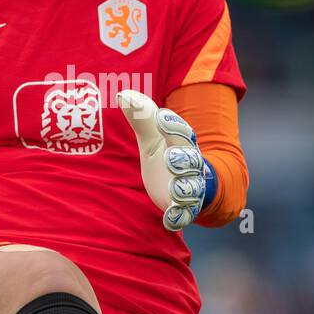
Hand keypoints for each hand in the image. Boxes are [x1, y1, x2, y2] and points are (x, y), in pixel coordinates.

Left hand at [117, 90, 215, 231]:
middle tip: (171, 157)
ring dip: (184, 187)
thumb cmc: (166, 154)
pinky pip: (185, 213)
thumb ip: (141, 118)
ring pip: (191, 187)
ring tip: (175, 187)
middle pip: (191, 159)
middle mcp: (190, 164)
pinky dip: (179, 216)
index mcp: (182, 143)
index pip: (182, 131)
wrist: (189, 183)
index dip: (173, 125)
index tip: (161, 119)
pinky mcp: (183, 207)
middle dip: (183, 158)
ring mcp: (189, 187)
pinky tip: (170, 219)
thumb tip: (122, 94)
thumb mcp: (152, 137)